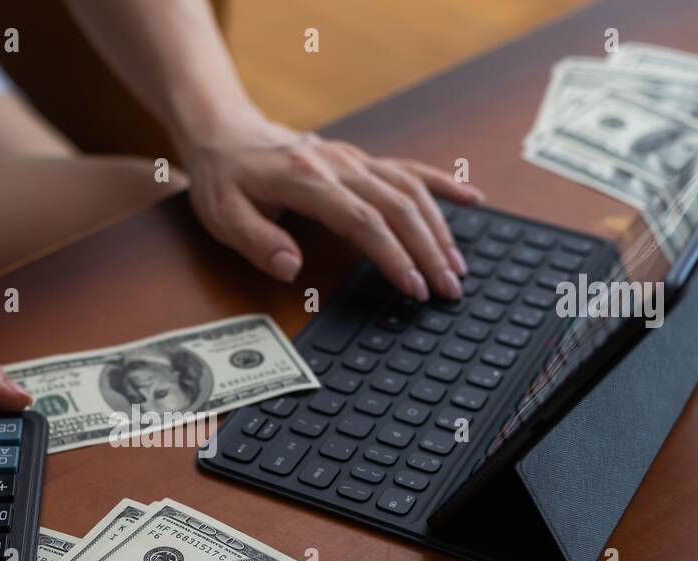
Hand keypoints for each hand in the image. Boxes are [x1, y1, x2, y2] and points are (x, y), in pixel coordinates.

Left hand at [180, 119, 484, 299]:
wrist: (227, 135)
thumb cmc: (226, 180)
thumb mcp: (224, 215)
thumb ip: (256, 241)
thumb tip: (292, 267)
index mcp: (307, 179)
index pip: (362, 220)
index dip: (392, 255)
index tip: (413, 287)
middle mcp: (338, 164)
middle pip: (398, 206)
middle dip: (429, 250)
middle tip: (449, 289)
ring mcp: (354, 160)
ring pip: (410, 189)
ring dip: (439, 228)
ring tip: (458, 267)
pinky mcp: (361, 160)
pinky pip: (409, 168)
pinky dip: (443, 184)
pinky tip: (472, 200)